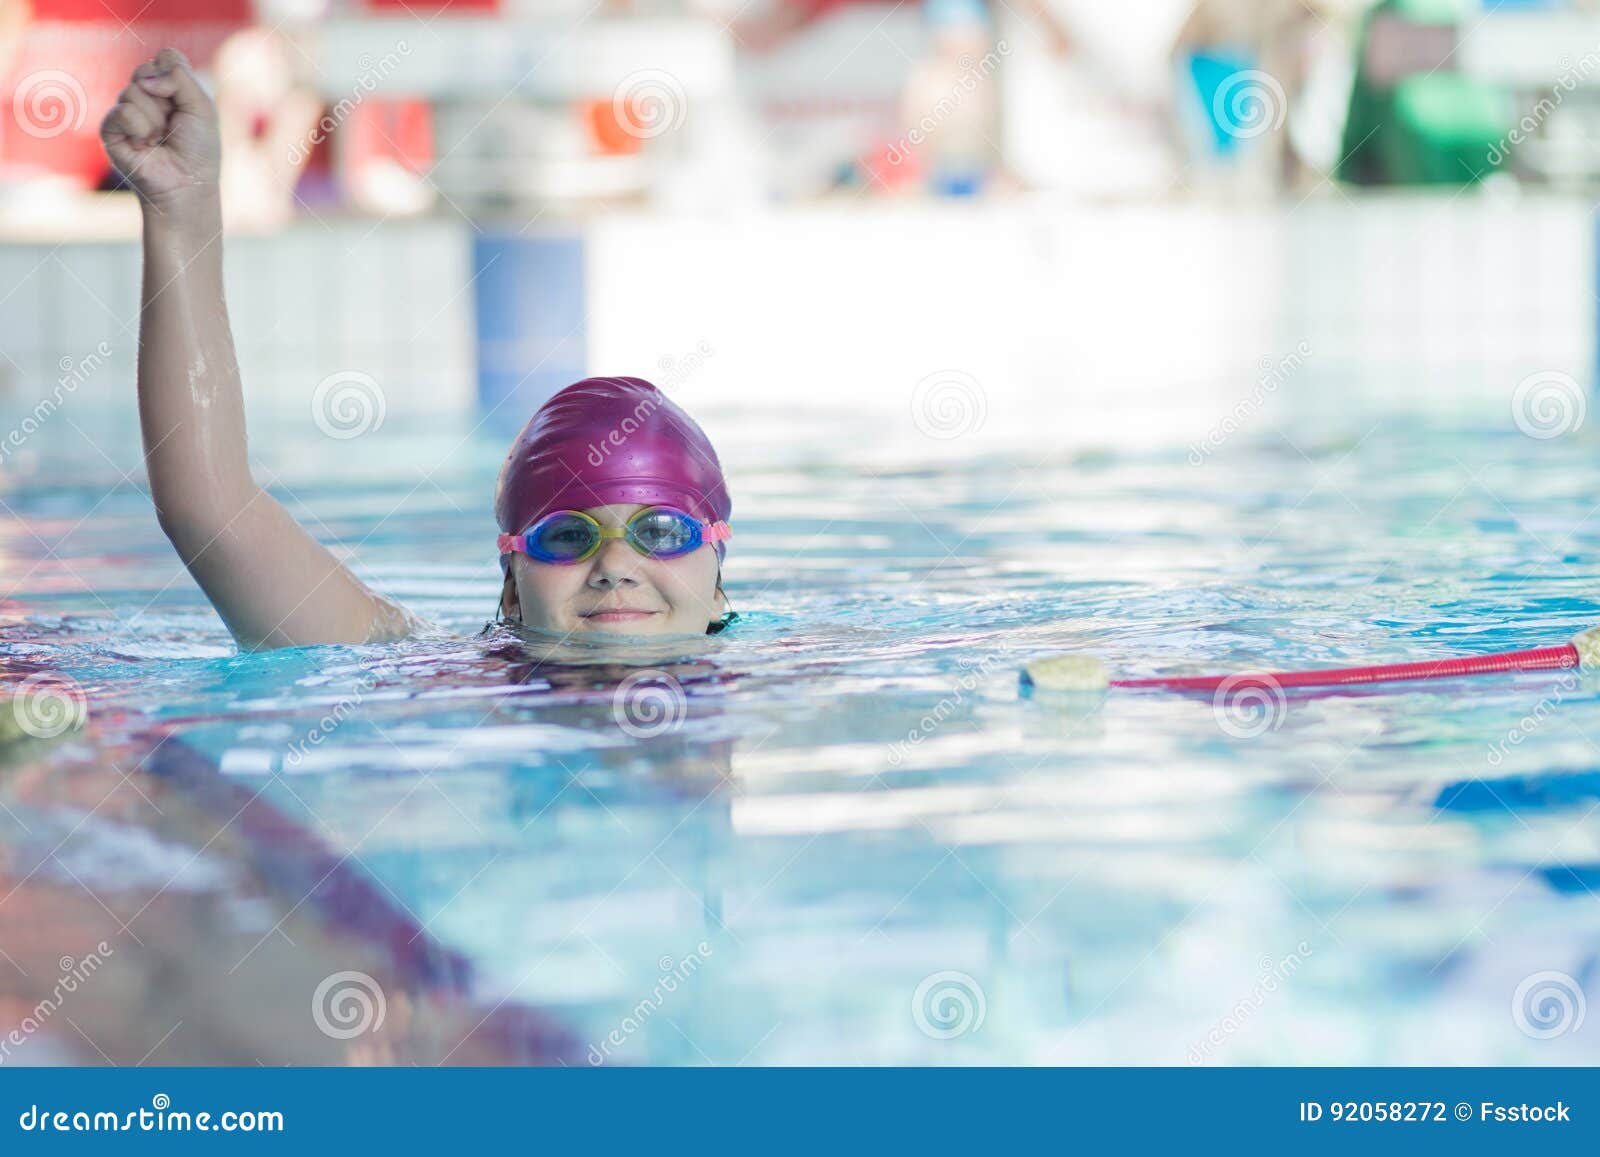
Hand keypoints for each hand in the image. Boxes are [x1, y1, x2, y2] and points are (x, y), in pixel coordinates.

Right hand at [100, 47, 220, 211]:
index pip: (165, 57)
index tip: (187, 102)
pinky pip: (122, 111)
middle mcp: (145, 96)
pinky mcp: (110, 128)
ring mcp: (125, 110)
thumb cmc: (198, 149)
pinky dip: (140, 129)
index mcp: (168, 87)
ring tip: (160, 140)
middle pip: (146, 69)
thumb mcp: (202, 107)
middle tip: (174, 124)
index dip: (176, 75)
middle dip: (167, 98)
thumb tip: (146, 80)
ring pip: (135, 90)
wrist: (186, 184)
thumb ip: (179, 77)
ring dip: (156, 119)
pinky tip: (144, 145)